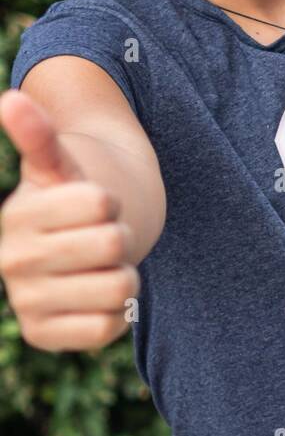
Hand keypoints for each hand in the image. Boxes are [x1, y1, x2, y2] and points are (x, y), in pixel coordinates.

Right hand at [0, 87, 137, 351]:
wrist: (70, 252)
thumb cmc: (69, 202)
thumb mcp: (59, 165)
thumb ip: (39, 135)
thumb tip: (11, 99)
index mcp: (17, 217)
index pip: (101, 202)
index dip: (109, 201)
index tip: (92, 205)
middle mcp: (12, 263)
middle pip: (114, 243)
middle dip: (119, 237)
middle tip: (100, 239)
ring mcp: (26, 302)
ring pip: (117, 288)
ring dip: (122, 276)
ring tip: (99, 269)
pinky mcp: (44, 336)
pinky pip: (107, 327)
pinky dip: (115, 313)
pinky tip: (95, 299)